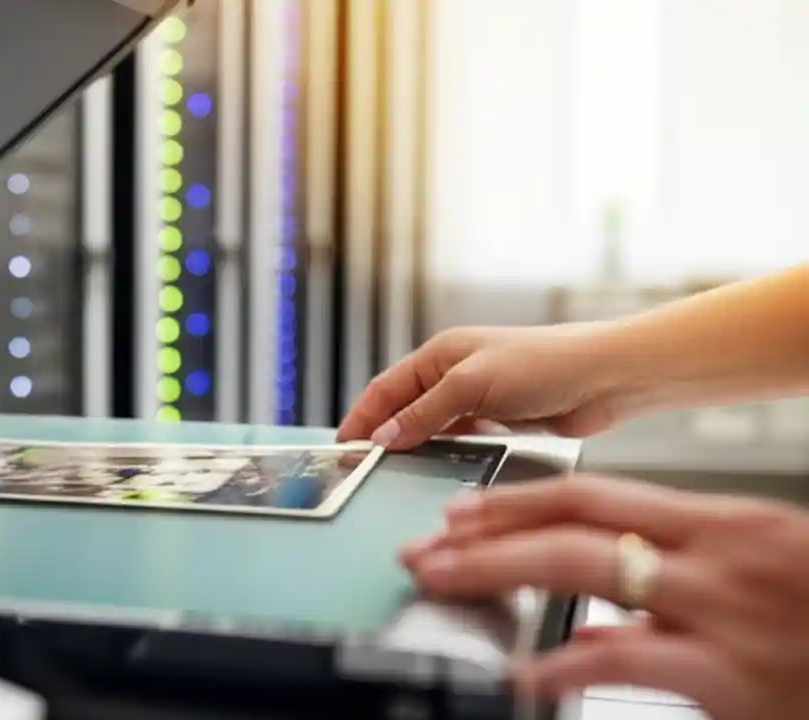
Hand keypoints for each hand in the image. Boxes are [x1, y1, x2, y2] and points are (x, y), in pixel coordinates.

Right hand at [337, 323, 632, 448]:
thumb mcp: (472, 386)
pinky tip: (438, 471)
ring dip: (412, 447)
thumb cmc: (543, 365)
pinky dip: (444, 453)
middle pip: (403, 407)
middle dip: (381, 434)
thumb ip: (424, 413)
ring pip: (431, 426)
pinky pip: (459, 438)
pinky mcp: (501, 419)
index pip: (385, 389)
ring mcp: (477, 396)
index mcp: (440, 354)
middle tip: (360, 468)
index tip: (342, 447)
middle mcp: (454, 373)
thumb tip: (383, 437)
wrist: (607, 376)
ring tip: (391, 475)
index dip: (361, 417)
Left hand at [401, 475, 808, 719]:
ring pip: (584, 571)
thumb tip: (585, 632)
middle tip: (425, 548)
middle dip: (484, 532)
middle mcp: (717, 556)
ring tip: (443, 581)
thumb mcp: (756, 582)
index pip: (592, 495)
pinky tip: (524, 674)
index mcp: (722, 524)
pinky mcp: (733, 677)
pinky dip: (563, 665)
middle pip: (572, 523)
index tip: (460, 511)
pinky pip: (627, 661)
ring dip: (496, 572)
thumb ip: (670, 591)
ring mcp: (723, 612)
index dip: (515, 500)